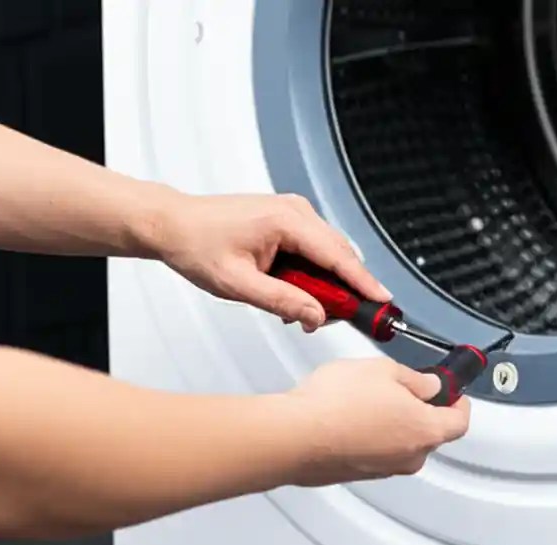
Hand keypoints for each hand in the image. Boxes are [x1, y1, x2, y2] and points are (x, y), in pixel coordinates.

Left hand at [141, 187, 391, 332]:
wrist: (173, 225)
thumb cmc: (197, 245)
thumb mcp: (238, 284)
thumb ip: (282, 301)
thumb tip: (316, 316)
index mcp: (285, 221)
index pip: (338, 256)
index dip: (364, 283)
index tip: (383, 302)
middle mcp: (295, 211)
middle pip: (339, 256)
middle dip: (341, 291)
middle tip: (328, 321)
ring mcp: (292, 213)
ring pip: (327, 255)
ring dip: (323, 285)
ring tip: (301, 311)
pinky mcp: (287, 221)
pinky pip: (313, 250)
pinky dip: (311, 275)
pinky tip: (294, 294)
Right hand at [285, 358, 471, 484]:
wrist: (295, 436)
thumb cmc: (336, 404)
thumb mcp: (383, 370)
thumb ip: (414, 379)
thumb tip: (427, 386)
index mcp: (426, 430)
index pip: (459, 422)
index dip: (459, 403)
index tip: (453, 392)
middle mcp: (409, 457)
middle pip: (430, 434)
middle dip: (422, 411)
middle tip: (405, 388)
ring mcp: (383, 470)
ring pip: (400, 445)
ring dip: (393, 425)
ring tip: (367, 399)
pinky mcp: (358, 475)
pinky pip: (375, 453)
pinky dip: (370, 437)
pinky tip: (349, 417)